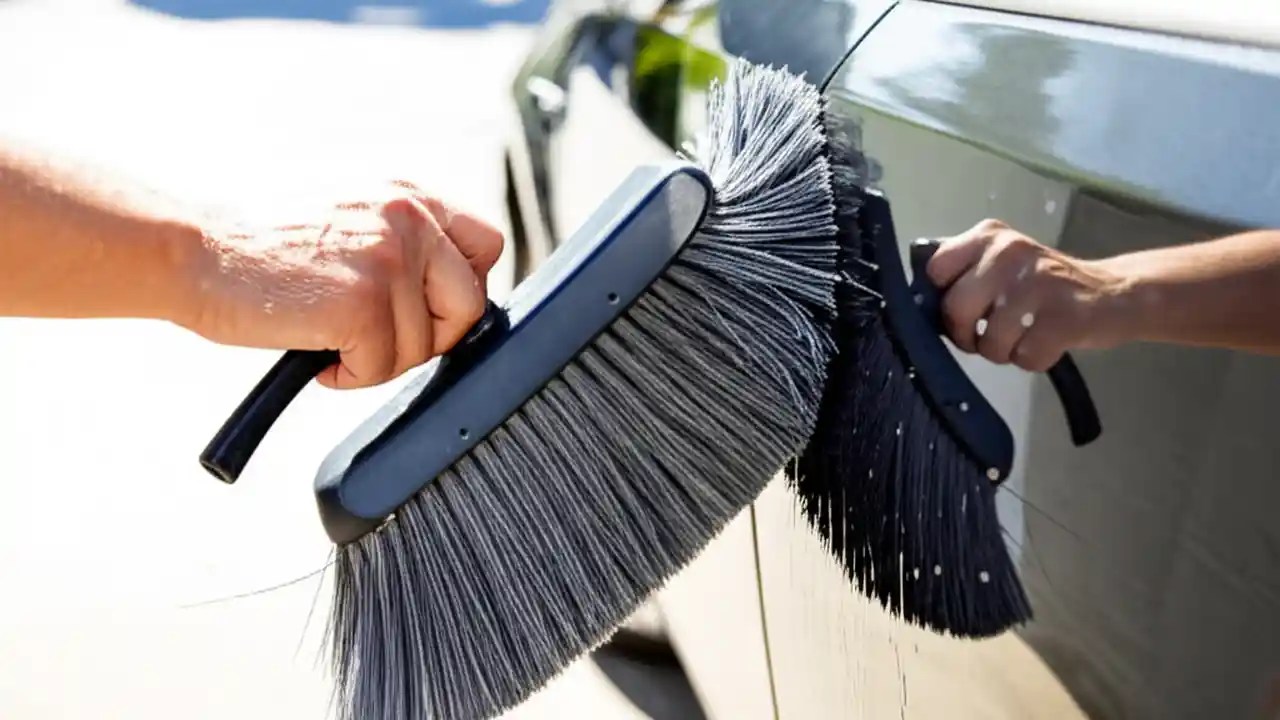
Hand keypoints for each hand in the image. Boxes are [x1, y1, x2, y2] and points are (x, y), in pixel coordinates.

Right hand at [187, 181, 503, 388]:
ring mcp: (390, 260)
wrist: (193, 249)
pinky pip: (383, 369)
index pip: (486, 246)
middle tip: (380, 340)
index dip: (462, 288)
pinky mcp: (365, 305)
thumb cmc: (260, 245)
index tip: (427, 309)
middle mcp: (410, 218)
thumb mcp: (349, 217)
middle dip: (431, 337)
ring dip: (379, 361)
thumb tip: (444, 292)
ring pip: (424, 347)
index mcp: (409, 194)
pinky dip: (350, 377)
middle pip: (470, 304)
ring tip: (330, 341)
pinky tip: (318, 356)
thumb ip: (401, 240)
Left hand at [925, 219, 1129, 371]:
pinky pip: (1024, 358)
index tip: (963, 309)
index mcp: (989, 236)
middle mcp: (1009, 252)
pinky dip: (1032, 360)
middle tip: (989, 334)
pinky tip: (1045, 343)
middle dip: (968, 335)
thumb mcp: (1002, 262)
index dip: (943, 300)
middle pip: (956, 310)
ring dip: (1003, 352)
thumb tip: (923, 303)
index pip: (936, 270)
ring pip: (989, 342)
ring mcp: (1037, 284)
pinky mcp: (1062, 318)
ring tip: (1022, 337)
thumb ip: (965, 272)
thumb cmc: (1045, 284)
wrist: (1112, 293)